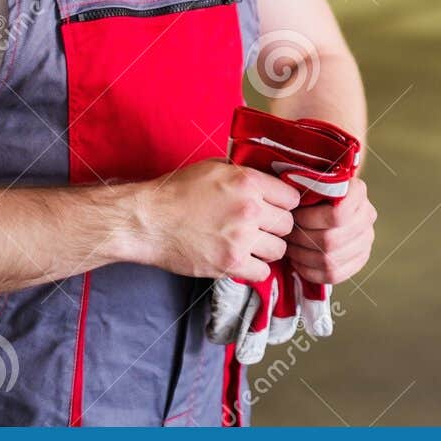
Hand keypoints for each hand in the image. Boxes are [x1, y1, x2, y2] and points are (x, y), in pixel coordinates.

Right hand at [132, 159, 299, 281]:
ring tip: (252, 244)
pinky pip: (262, 272)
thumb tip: (269, 181)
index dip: (284, 204)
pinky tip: (242, 259)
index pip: (292, 198)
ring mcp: (241, 239)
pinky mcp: (230, 264)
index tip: (275, 208)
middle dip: (276, 226)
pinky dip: (255, 268)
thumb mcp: (214, 168)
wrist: (149, 220)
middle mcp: (249, 210)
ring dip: (267, 248)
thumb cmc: (177, 191)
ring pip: (279, 250)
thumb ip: (245, 174)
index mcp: (248, 182)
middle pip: (288, 225)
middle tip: (262, 228)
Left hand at [285, 177, 375, 285]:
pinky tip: (297, 261)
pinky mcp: (360, 259)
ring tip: (289, 247)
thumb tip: (288, 202)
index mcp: (357, 192)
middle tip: (285, 235)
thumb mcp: (309, 180)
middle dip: (301, 239)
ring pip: (330, 260)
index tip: (292, 215)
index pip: (337, 215)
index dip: (309, 219)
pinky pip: (334, 275)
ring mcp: (366, 240)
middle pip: (330, 240)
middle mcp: (367, 216)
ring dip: (302, 256)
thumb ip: (304, 187)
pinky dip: (309, 271)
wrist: (327, 200)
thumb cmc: (312, 189)